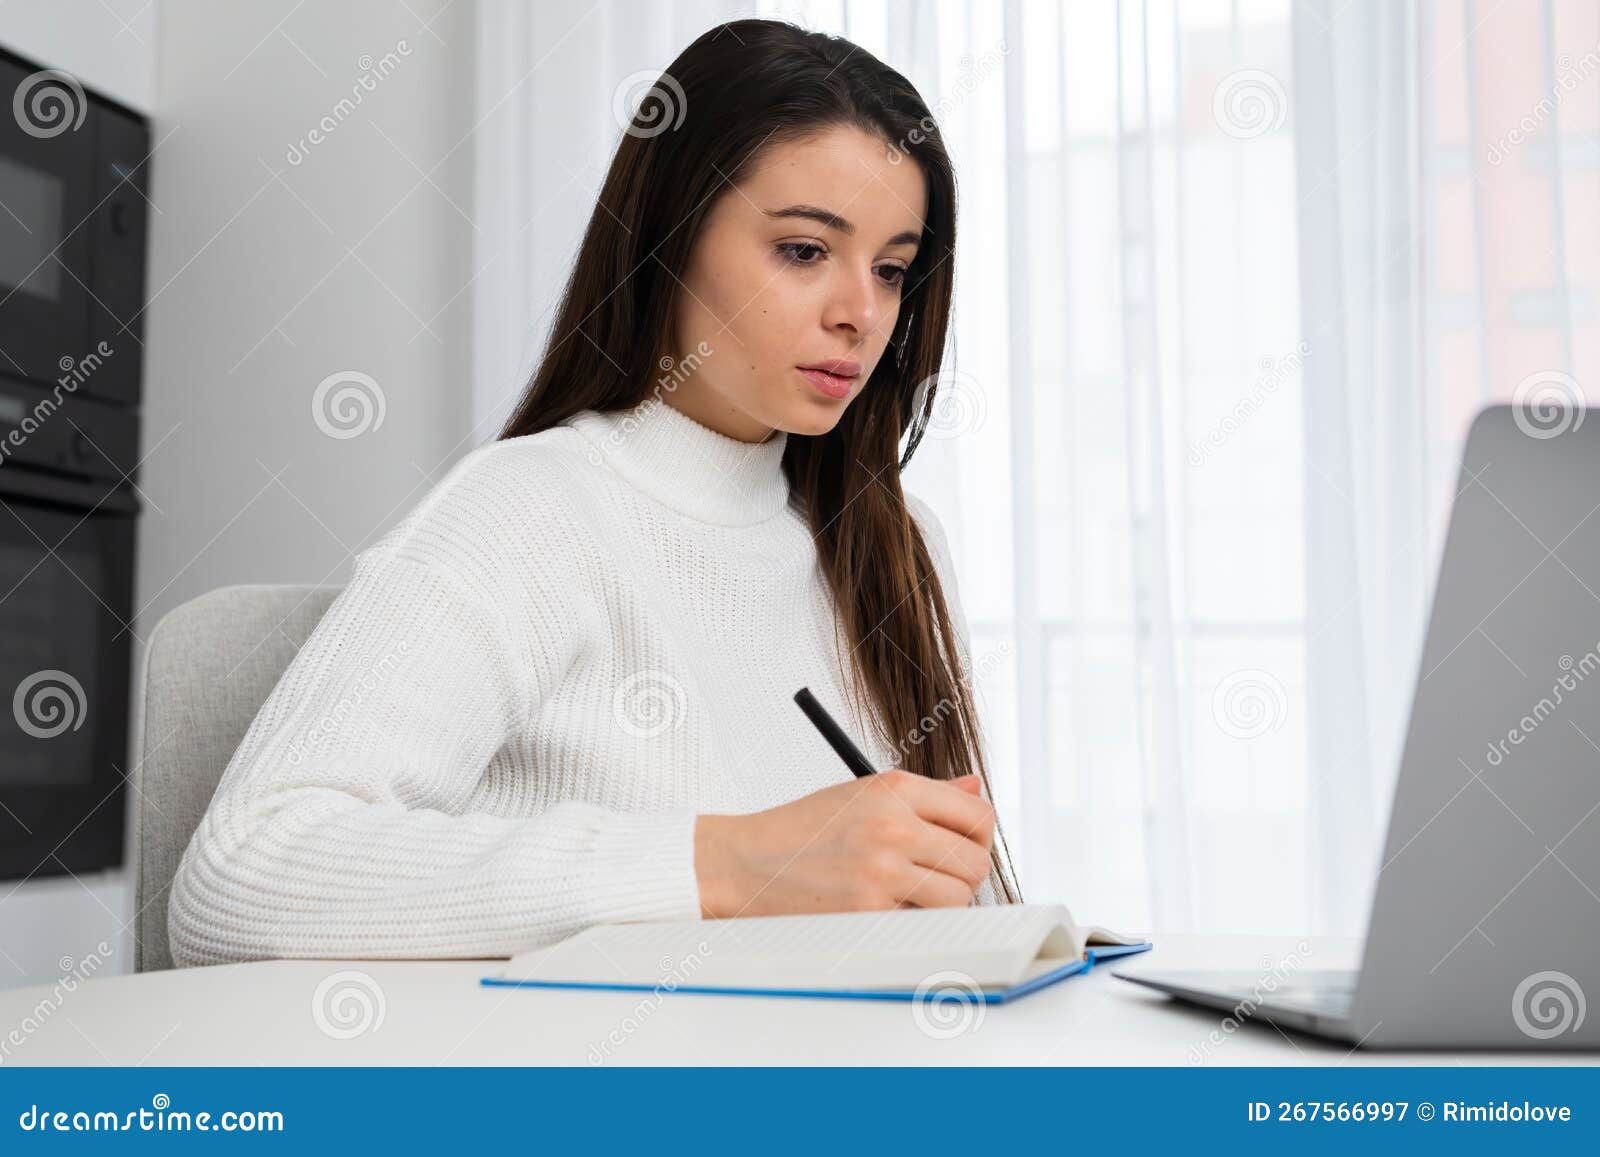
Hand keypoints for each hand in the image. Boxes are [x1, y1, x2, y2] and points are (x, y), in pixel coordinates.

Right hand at [693, 770, 994, 918]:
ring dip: (943, 903)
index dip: (979, 836)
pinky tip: (883, 907)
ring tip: (911, 894)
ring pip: (958, 898)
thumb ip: (925, 794)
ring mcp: (882, 870)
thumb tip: (973, 785)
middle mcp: (892, 825)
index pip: (978, 813)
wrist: (744, 862)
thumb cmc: (800, 830)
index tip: (966, 846)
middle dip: (964, 874)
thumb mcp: (862, 793)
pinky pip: (922, 923)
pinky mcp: (869, 911)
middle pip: (975, 860)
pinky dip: (911, 922)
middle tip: (939, 877)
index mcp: (894, 789)